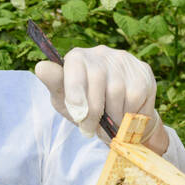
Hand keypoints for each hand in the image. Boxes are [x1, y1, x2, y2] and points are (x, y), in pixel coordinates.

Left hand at [35, 45, 168, 154]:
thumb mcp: (64, 100)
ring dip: (111, 117)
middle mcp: (101, 53)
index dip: (76, 89)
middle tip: (88, 131)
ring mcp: (124, 60)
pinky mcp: (143, 71)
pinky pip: (136, 98)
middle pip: (98, 80)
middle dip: (93, 112)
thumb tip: (41, 67)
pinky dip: (129, 116)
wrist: (116, 112)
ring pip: (118, 92)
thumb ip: (55, 86)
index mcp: (77, 57)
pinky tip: (123, 118)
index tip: (77, 113)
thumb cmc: (84, 105)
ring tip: (107, 127)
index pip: (75, 66)